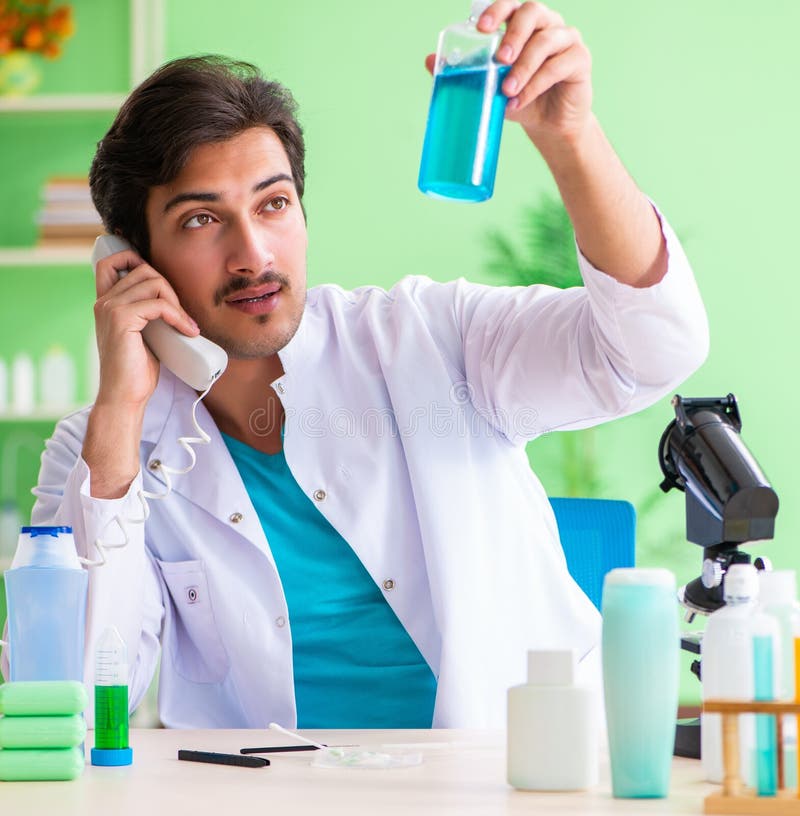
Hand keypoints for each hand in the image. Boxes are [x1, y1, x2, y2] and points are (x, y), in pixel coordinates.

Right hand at [93, 246, 198, 410]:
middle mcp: (104, 301)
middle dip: (169, 288)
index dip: (136, 259)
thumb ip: (148, 314)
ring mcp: (110, 308)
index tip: (161, 286)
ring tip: (186, 325)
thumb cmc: (135, 371)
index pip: (112, 261)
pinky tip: (187, 331)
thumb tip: (174, 301)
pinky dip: (178, 316)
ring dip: (177, 302)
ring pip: (153, 282)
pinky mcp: (121, 319)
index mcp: (105, 302)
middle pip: (143, 269)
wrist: (124, 397)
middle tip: (181, 316)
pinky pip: (159, 304)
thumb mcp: (143, 334)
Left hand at [425, 1, 592, 142]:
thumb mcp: (489, 86)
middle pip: (532, 12)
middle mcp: (548, 25)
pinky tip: (520, 100)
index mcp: (525, 24)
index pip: (511, 4)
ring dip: (523, 66)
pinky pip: (558, 66)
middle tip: (499, 60)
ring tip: (506, 90)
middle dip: (513, 34)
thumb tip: (427, 61)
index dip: (497, 10)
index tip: (480, 28)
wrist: (550, 126)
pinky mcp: (580, 60)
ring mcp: (567, 39)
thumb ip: (465, 71)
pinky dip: (536, 84)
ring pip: (546, 41)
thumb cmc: (520, 98)